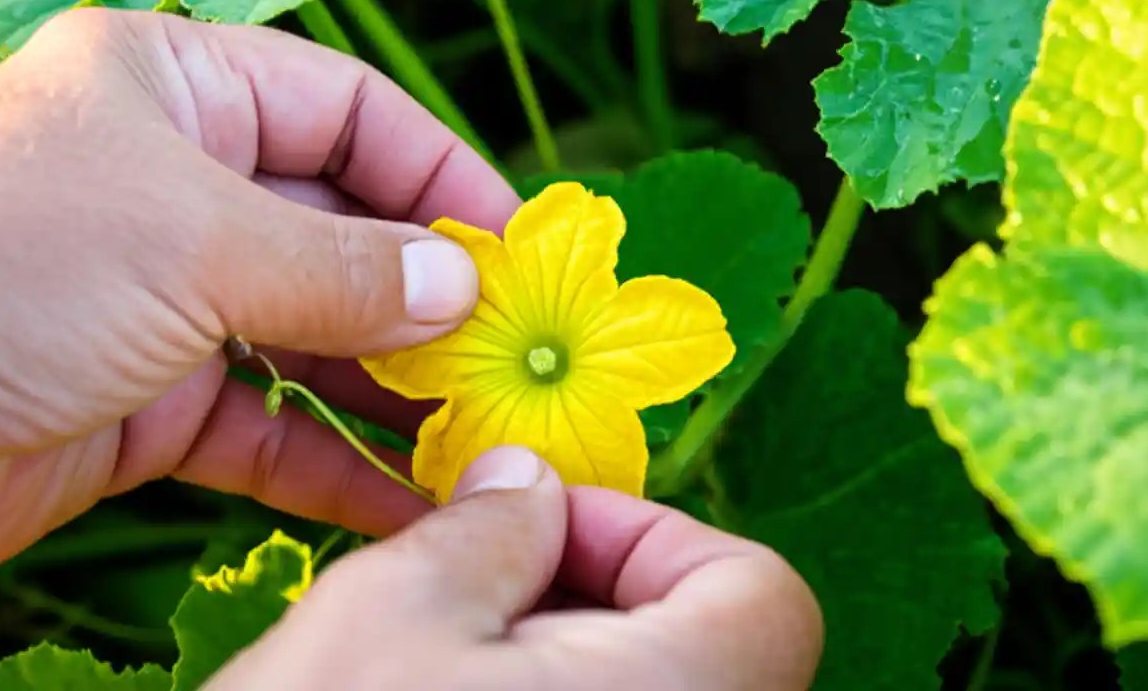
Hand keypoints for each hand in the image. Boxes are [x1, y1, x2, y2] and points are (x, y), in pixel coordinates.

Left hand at [0, 8, 518, 577]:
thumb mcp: (188, 239)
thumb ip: (337, 267)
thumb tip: (458, 284)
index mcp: (180, 94)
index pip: (350, 115)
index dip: (441, 173)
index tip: (519, 244)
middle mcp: (180, 189)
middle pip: (343, 233)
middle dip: (430, 296)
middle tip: (516, 355)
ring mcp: (169, 302)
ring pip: (317, 340)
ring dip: (397, 389)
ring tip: (483, 432)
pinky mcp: (155, 406)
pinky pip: (272, 430)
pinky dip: (338, 464)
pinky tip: (408, 496)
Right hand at [208, 446, 823, 690]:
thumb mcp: (390, 614)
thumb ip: (486, 529)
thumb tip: (527, 484)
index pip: (757, 590)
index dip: (647, 532)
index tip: (538, 530)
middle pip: (697, 648)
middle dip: (582, 592)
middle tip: (468, 590)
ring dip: (549, 660)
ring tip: (434, 664)